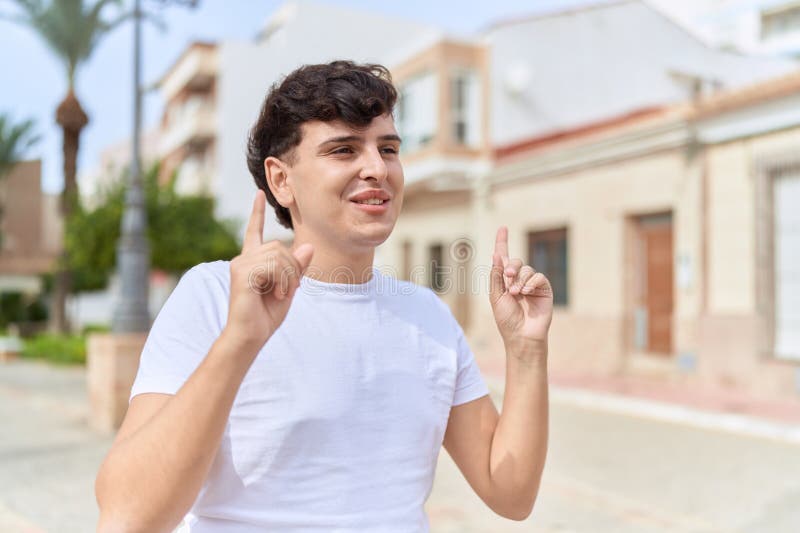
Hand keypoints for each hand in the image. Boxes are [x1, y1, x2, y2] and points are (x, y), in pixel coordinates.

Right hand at [225, 190, 313, 348]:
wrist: (250, 336)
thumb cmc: (266, 316)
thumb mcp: (288, 288)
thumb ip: (297, 268)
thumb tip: (308, 246)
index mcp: (253, 261)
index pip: (254, 231)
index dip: (257, 212)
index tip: (258, 194)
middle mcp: (243, 259)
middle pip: (279, 245)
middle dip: (293, 267)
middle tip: (289, 290)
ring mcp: (240, 264)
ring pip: (279, 254)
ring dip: (289, 276)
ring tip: (282, 293)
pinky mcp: (242, 272)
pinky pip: (274, 266)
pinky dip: (283, 281)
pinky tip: (277, 294)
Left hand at [489, 226, 552, 351]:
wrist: (521, 335)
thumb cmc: (506, 319)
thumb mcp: (496, 296)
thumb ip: (496, 275)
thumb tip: (496, 254)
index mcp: (504, 280)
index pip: (503, 257)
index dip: (502, 242)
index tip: (503, 228)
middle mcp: (518, 279)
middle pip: (515, 261)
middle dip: (511, 266)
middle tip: (508, 276)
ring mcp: (531, 284)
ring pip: (526, 269)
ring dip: (519, 279)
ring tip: (516, 293)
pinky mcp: (544, 289)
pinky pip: (539, 277)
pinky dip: (531, 282)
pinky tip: (526, 292)